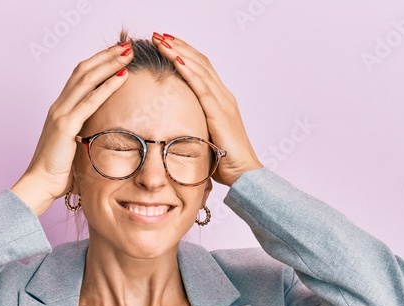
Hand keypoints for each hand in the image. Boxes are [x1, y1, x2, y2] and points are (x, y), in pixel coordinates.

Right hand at [11, 42, 133, 215]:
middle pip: (84, 70)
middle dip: (107, 56)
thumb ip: (86, 133)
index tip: (119, 54)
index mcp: (61, 108)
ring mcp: (61, 113)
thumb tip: (104, 132)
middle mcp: (59, 105)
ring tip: (128, 54)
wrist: (40, 184)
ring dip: (109, 64)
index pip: (81, 76)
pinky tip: (122, 77)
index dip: (99, 62)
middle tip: (127, 45)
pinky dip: (107, 87)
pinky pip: (89, 101)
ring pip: (87, 79)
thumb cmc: (59, 171)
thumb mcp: (76, 146)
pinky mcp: (65, 126)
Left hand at [150, 33, 263, 187]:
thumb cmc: (225, 162)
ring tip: (162, 40)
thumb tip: (174, 127)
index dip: (184, 53)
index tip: (166, 43)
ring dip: (179, 52)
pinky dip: (188, 71)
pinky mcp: (220, 113)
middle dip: (179, 46)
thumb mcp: (205, 138)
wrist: (244, 173)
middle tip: (160, 34)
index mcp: (221, 100)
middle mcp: (224, 96)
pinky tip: (176, 60)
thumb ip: (194, 126)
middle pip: (200, 62)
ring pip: (200, 69)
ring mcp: (223, 103)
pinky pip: (202, 87)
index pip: (201, 68)